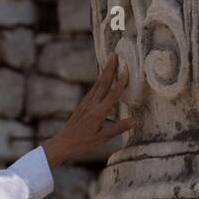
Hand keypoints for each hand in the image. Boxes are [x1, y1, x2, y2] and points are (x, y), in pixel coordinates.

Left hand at [41, 53, 134, 169]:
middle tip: (115, 55)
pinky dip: (98, 81)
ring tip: (109, 61)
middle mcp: (91, 105)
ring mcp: (85, 104)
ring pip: (97, 85)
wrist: (63, 143)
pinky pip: (92, 90)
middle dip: (109, 68)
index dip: (121, 82)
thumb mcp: (102, 138)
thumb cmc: (83, 143)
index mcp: (98, 113)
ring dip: (104, 72)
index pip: (112, 94)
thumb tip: (134, 121)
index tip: (127, 70)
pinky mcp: (82, 105)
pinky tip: (100, 78)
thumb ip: (118, 128)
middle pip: (103, 83)